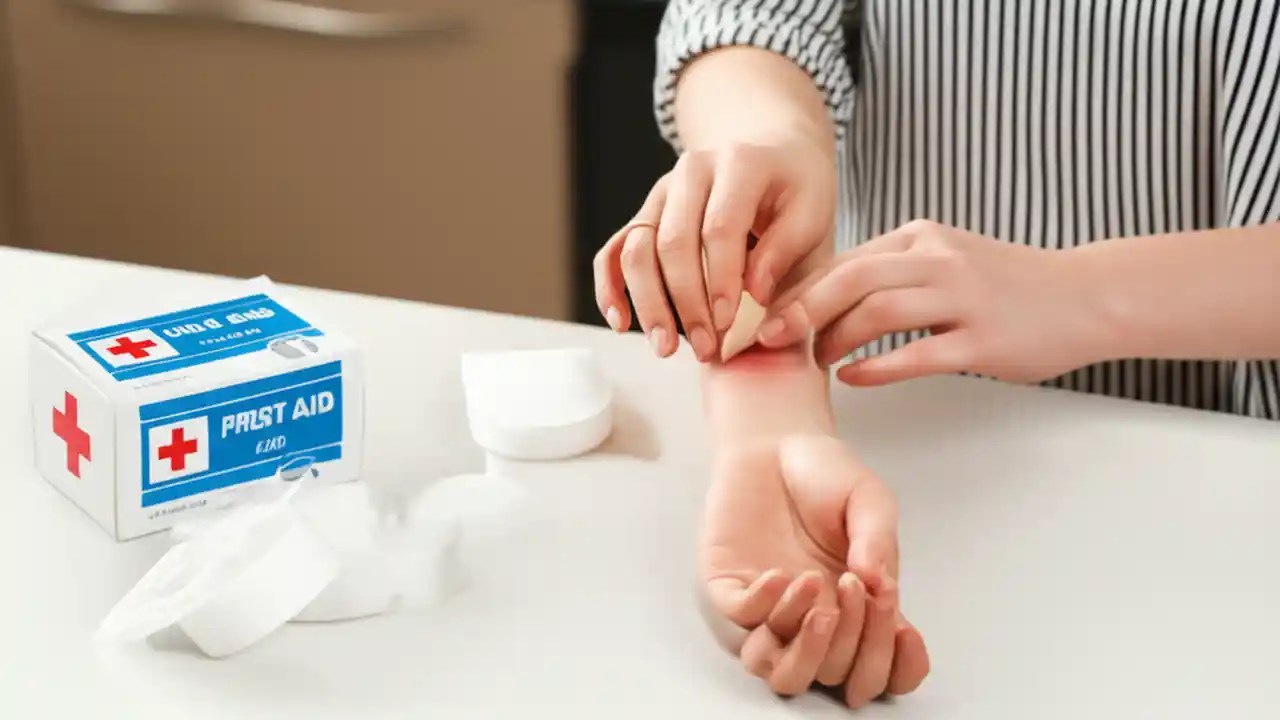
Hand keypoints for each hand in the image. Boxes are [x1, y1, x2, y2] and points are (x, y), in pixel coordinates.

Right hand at [592, 50, 836, 362]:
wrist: (773, 155)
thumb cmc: (796, 193)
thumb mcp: (813, 214)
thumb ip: (785, 252)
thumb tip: (754, 294)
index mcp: (739, 163)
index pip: (719, 227)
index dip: (720, 279)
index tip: (727, 323)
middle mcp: (692, 171)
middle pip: (671, 240)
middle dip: (685, 301)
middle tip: (705, 348)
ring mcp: (662, 192)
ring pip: (636, 247)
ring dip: (648, 302)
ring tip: (666, 348)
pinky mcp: (646, 214)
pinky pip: (613, 250)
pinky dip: (610, 287)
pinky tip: (621, 323)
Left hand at [701, 434, 928, 706]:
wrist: (776, 442)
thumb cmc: (826, 474)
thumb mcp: (869, 500)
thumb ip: (878, 541)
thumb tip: (877, 584)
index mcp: (857, 606)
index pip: (882, 668)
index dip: (898, 666)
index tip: (904, 629)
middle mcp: (816, 617)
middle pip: (838, 676)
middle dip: (855, 642)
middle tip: (856, 588)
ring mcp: (771, 608)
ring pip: (784, 672)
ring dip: (806, 646)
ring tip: (816, 587)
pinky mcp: (730, 585)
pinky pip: (742, 620)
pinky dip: (763, 605)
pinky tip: (779, 572)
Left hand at [755, 220, 1107, 384]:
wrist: (1086, 296)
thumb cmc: (1008, 284)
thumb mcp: (947, 257)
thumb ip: (895, 269)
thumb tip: (827, 295)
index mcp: (921, 237)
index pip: (843, 258)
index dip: (798, 288)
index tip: (767, 313)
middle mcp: (938, 259)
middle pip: (850, 277)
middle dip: (800, 308)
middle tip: (769, 338)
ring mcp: (963, 298)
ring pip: (878, 311)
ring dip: (835, 338)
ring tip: (817, 360)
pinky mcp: (982, 340)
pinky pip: (916, 354)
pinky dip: (877, 367)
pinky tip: (854, 378)